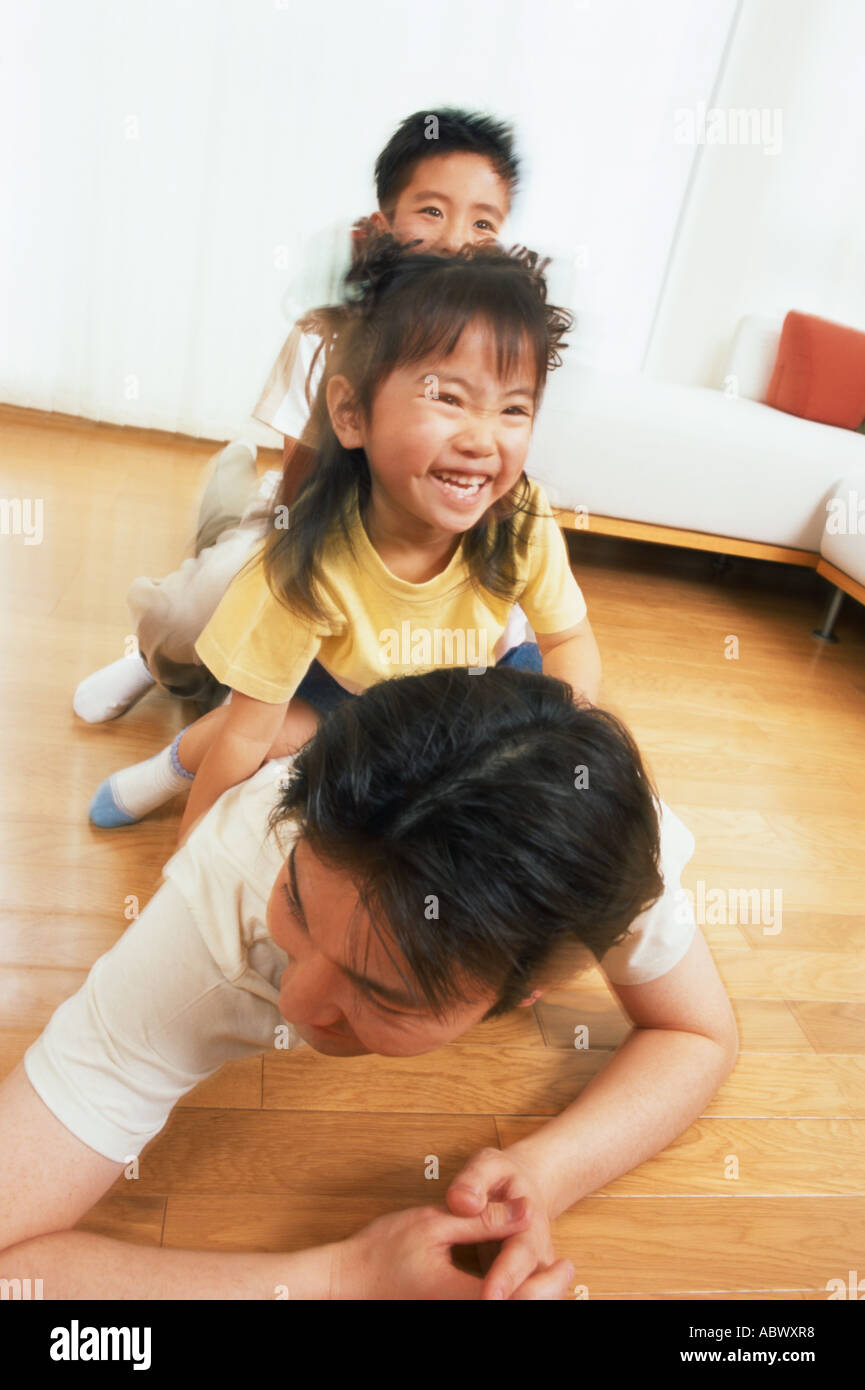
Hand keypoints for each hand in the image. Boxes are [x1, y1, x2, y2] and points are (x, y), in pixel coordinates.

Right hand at [330, 1198, 568, 1299]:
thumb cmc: (383, 1250)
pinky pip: (487, 1310)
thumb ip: (483, 1220)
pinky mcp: (446, 1314)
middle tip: (567, 1270)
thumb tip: (524, 1210)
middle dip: (547, 1295)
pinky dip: (511, 1300)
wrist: (347, 1279)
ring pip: (505, 1312)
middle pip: (518, 1310)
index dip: (549, 1282)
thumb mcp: (435, 1222)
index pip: (520, 1297)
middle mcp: (461, 1314)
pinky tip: (519, 1289)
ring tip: (551, 1280)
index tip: (566, 1261)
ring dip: (530, 1300)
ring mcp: (452, 1317)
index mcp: (461, 1297)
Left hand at [447, 1146, 570, 1299]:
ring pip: (531, 1298)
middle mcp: (539, 1255)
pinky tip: (478, 1301)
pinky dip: (503, 1299)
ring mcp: (536, 1274)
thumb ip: (474, 1180)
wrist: (525, 1189)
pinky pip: (520, 1298)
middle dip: (509, 1299)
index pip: (521, 1256)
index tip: (487, 1297)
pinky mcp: (526, 1285)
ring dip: (509, 1302)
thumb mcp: (489, 1164)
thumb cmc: (503, 1177)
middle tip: (481, 1305)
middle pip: (532, 1291)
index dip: (505, 1278)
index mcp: (532, 1224)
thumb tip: (462, 1203)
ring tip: (479, 1302)